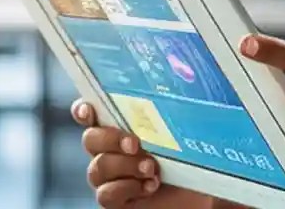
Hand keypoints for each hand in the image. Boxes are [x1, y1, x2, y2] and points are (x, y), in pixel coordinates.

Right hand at [72, 99, 228, 208]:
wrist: (199, 193)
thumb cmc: (193, 158)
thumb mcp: (185, 131)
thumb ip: (173, 111)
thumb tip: (179, 88)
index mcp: (123, 126)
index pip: (92, 114)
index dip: (84, 110)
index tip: (89, 110)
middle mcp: (111, 150)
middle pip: (91, 139)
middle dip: (110, 139)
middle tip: (134, 143)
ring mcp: (111, 176)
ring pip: (98, 167)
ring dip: (124, 166)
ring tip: (151, 168)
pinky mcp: (115, 199)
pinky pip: (105, 194)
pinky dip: (127, 188)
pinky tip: (149, 186)